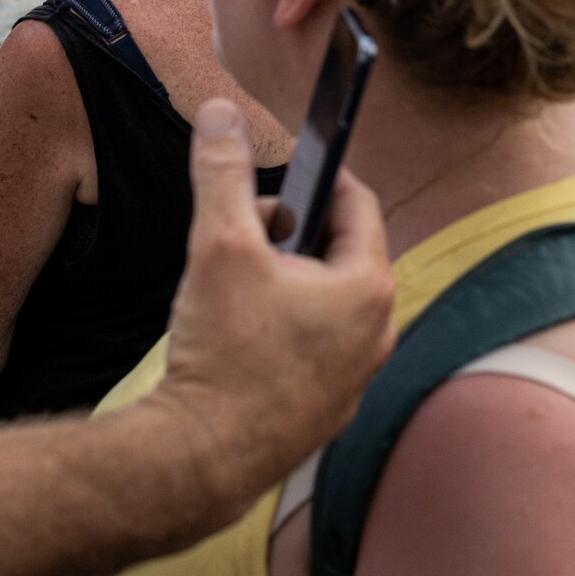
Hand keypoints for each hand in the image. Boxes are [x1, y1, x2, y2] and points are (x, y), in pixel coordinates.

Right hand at [151, 100, 394, 519]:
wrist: (198, 461)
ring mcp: (353, 379)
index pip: (357, 204)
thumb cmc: (221, 352)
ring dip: (284, 279)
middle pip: (339, 252)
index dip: (321, 174)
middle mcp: (375, 336)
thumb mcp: (218, 245)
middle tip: (244, 229)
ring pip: (323, 301)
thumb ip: (223, 173)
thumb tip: (221, 114)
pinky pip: (310, 346)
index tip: (288, 161)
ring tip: (232, 285)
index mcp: (367, 288)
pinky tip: (234, 336)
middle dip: (291, 232)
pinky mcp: (323, 411)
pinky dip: (280, 326)